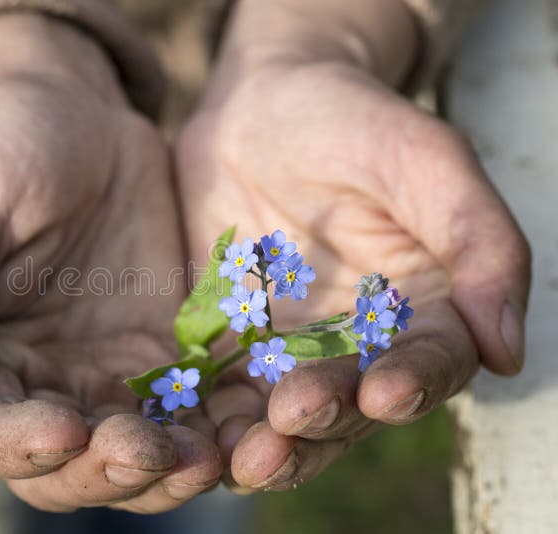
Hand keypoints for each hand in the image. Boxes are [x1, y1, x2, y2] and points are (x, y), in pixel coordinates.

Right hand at [0, 14, 219, 512]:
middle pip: (63, 465)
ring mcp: (104, 375)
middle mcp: (35, 383)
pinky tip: (240, 427)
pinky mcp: (164, 356)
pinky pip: (188, 409)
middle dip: (104, 470)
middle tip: (148, 452)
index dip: (17, 446)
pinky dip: (212, 429)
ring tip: (205, 456)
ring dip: (166, 469)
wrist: (78, 114)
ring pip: (132, 454)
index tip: (64, 432)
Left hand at [175, 0, 529, 491]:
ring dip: (270, 442)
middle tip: (293, 418)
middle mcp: (359, 346)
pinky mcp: (232, 347)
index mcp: (423, 311)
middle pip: (352, 404)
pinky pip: (222, 392)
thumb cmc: (354, 122)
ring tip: (245, 454)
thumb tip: (506, 347)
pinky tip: (192, 431)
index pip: (430, 363)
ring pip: (286, 416)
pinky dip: (211, 418)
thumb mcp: (425, 160)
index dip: (412, 383)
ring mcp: (291, 352)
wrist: (259, 110)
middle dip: (326, 419)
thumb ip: (477, 240)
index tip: (384, 391)